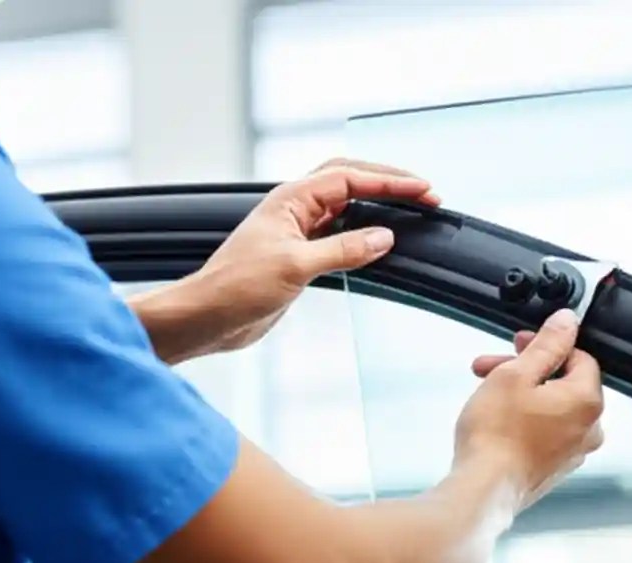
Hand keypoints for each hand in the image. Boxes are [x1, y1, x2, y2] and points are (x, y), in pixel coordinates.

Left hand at [133, 159, 438, 362]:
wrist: (207, 317)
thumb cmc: (235, 287)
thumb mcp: (295, 267)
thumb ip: (343, 249)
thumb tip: (383, 237)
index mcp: (290, 200)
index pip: (350, 178)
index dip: (389, 183)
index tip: (423, 191)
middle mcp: (295, 210)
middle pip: (350, 181)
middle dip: (388, 184)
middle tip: (424, 195)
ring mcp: (297, 232)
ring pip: (346, 207)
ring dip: (378, 206)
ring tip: (410, 212)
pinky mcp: (299, 256)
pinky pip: (339, 235)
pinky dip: (364, 234)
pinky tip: (380, 242)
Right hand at [453, 309, 604, 512]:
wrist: (483, 488)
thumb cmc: (497, 435)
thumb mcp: (516, 374)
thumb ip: (546, 344)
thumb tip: (567, 322)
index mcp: (587, 401)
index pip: (579, 356)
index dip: (546, 344)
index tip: (519, 342)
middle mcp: (589, 428)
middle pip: (562, 382)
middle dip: (525, 369)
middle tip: (492, 366)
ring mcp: (572, 452)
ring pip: (550, 407)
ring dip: (519, 392)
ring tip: (485, 392)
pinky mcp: (553, 468)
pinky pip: (544, 431)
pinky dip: (523, 418)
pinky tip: (495, 418)